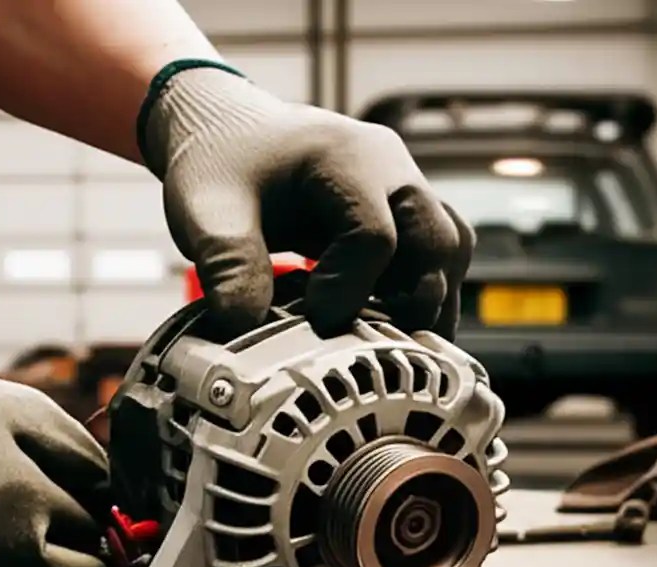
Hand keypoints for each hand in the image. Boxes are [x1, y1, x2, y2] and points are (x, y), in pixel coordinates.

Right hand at [0, 346, 111, 566]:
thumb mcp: (25, 410)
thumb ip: (84, 455)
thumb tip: (121, 499)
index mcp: (27, 501)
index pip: (96, 531)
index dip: (96, 515)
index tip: (88, 505)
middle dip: (77, 549)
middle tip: (56, 517)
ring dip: (31, 562)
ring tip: (3, 516)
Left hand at [142, 65, 474, 338]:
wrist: (227, 130)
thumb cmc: (220, 160)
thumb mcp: (207, 210)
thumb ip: (227, 265)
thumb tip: (245, 327)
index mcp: (345, 156)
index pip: (376, 235)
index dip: (349, 288)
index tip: (314, 320)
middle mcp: (389, 167)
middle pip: (439, 240)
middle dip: (414, 301)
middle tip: (372, 345)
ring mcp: (400, 188)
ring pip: (449, 248)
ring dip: (429, 300)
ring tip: (389, 345)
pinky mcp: (398, 212)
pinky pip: (433, 254)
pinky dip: (420, 293)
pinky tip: (384, 328)